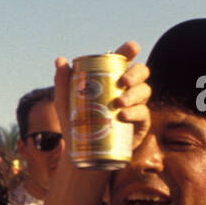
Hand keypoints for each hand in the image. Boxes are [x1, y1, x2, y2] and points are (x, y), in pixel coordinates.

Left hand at [52, 41, 151, 158]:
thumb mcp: (65, 103)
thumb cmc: (75, 124)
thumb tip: (60, 59)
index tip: (131, 49)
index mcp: (112, 79)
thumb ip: (62, 82)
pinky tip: (122, 116)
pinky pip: (143, 113)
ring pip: (145, 91)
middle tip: (121, 82)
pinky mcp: (140, 124)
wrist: (82, 155)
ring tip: (118, 104)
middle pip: (141, 72)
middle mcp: (127, 89)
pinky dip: (134, 113)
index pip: (125, 61)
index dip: (130, 51)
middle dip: (135, 74)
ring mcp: (136, 106)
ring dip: (133, 94)